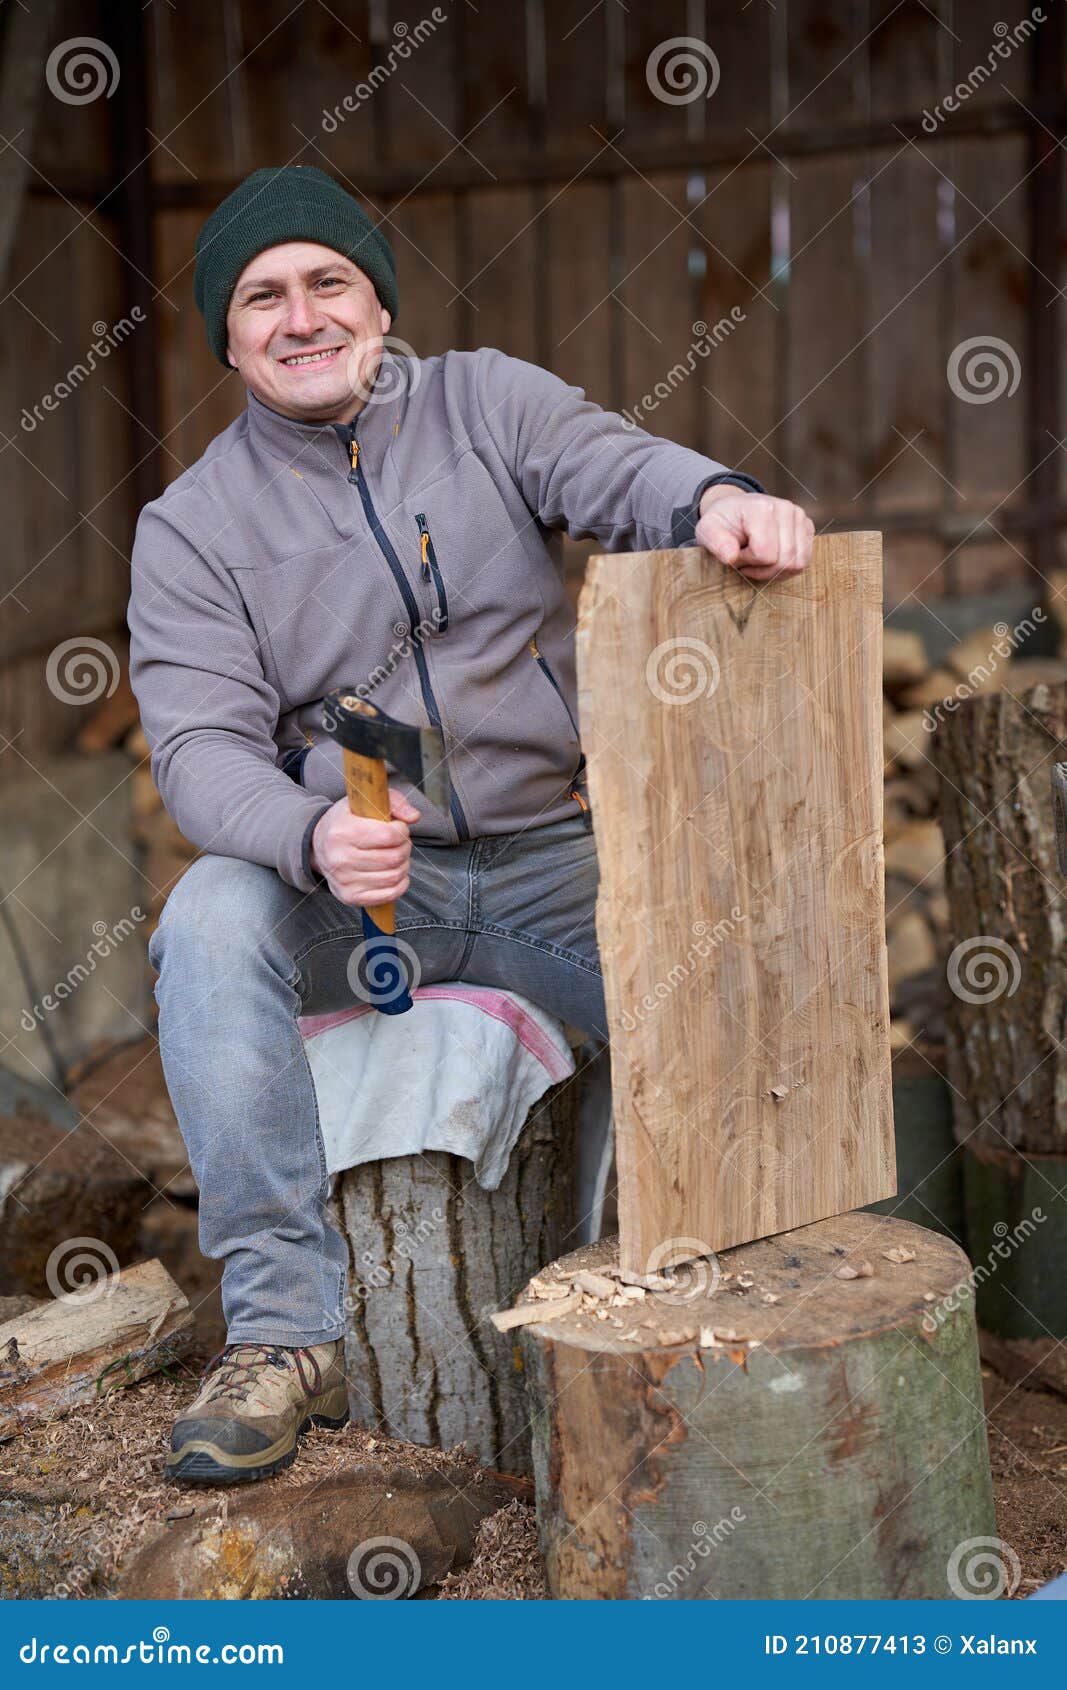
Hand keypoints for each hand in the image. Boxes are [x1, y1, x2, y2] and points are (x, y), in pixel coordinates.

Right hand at [310, 786, 419, 906]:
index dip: (402, 831)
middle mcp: (340, 858)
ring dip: (403, 865)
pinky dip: (400, 884)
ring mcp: (344, 880)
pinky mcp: (350, 897)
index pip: (389, 835)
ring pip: (395, 876)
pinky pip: (390, 894)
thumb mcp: (364, 801)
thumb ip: (394, 802)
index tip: (398, 827)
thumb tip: (413, 816)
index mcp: (343, 831)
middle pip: (394, 857)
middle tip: (399, 842)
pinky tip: (393, 872)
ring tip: (394, 856)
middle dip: (405, 847)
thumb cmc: (346, 822)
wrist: (318, 845)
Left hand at [695, 485, 813, 581]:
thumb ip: (715, 542)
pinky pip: (803, 562)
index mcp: (761, 508)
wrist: (735, 510)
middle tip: (745, 560)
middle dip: (761, 569)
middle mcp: (786, 509)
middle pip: (784, 562)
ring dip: (774, 571)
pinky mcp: (807, 527)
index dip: (746, 561)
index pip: (764, 553)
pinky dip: (785, 568)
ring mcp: (799, 517)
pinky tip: (770, 559)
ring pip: (796, 565)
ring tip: (757, 560)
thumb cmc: (721, 523)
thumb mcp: (707, 530)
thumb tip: (731, 557)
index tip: (735, 553)